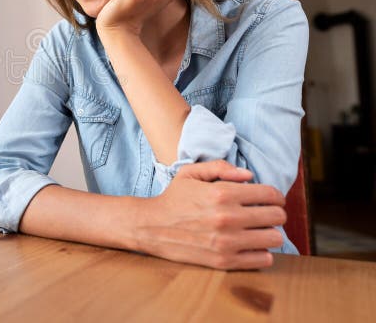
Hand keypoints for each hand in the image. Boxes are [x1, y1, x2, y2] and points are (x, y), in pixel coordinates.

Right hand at [137, 160, 286, 269]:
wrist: (151, 227)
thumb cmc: (173, 198)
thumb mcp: (190, 173)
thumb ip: (220, 167)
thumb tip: (249, 176)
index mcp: (222, 193)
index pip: (270, 194)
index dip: (275, 196)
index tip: (271, 200)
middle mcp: (228, 217)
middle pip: (277, 217)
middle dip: (275, 213)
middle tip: (265, 215)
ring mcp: (227, 242)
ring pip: (275, 238)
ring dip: (270, 233)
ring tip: (258, 230)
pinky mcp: (224, 261)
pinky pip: (263, 259)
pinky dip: (262, 253)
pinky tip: (251, 246)